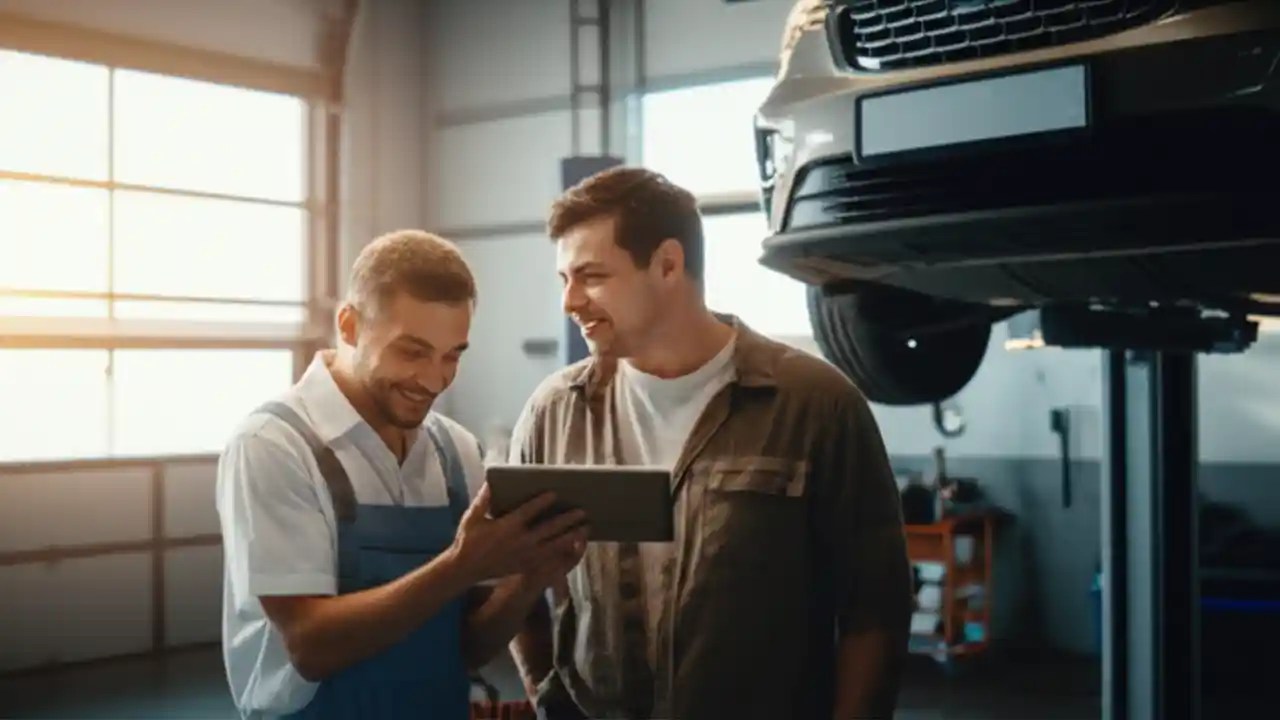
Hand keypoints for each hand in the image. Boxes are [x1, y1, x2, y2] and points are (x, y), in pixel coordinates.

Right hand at [450, 484, 586, 583]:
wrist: (466, 569)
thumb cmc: (468, 539)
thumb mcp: (472, 518)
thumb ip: (483, 500)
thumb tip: (491, 481)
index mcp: (506, 527)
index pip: (528, 512)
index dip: (542, 502)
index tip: (554, 493)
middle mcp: (519, 541)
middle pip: (548, 529)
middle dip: (567, 520)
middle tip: (582, 511)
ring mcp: (524, 556)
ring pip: (554, 546)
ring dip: (571, 536)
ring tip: (586, 528)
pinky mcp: (526, 565)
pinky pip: (550, 559)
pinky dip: (565, 552)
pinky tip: (576, 546)